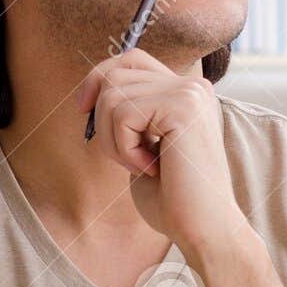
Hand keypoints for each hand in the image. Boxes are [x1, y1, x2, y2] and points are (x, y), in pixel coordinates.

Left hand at [76, 49, 247, 259]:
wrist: (203, 229)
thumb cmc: (171, 197)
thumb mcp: (143, 145)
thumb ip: (129, 113)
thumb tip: (94, 91)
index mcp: (185, 92)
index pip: (130, 58)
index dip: (99, 77)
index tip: (83, 108)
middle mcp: (192, 85)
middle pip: (114, 74)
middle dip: (102, 120)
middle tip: (126, 157)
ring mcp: (190, 93)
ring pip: (113, 95)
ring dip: (113, 140)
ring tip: (142, 165)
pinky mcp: (184, 106)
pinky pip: (123, 114)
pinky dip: (124, 148)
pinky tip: (151, 168)